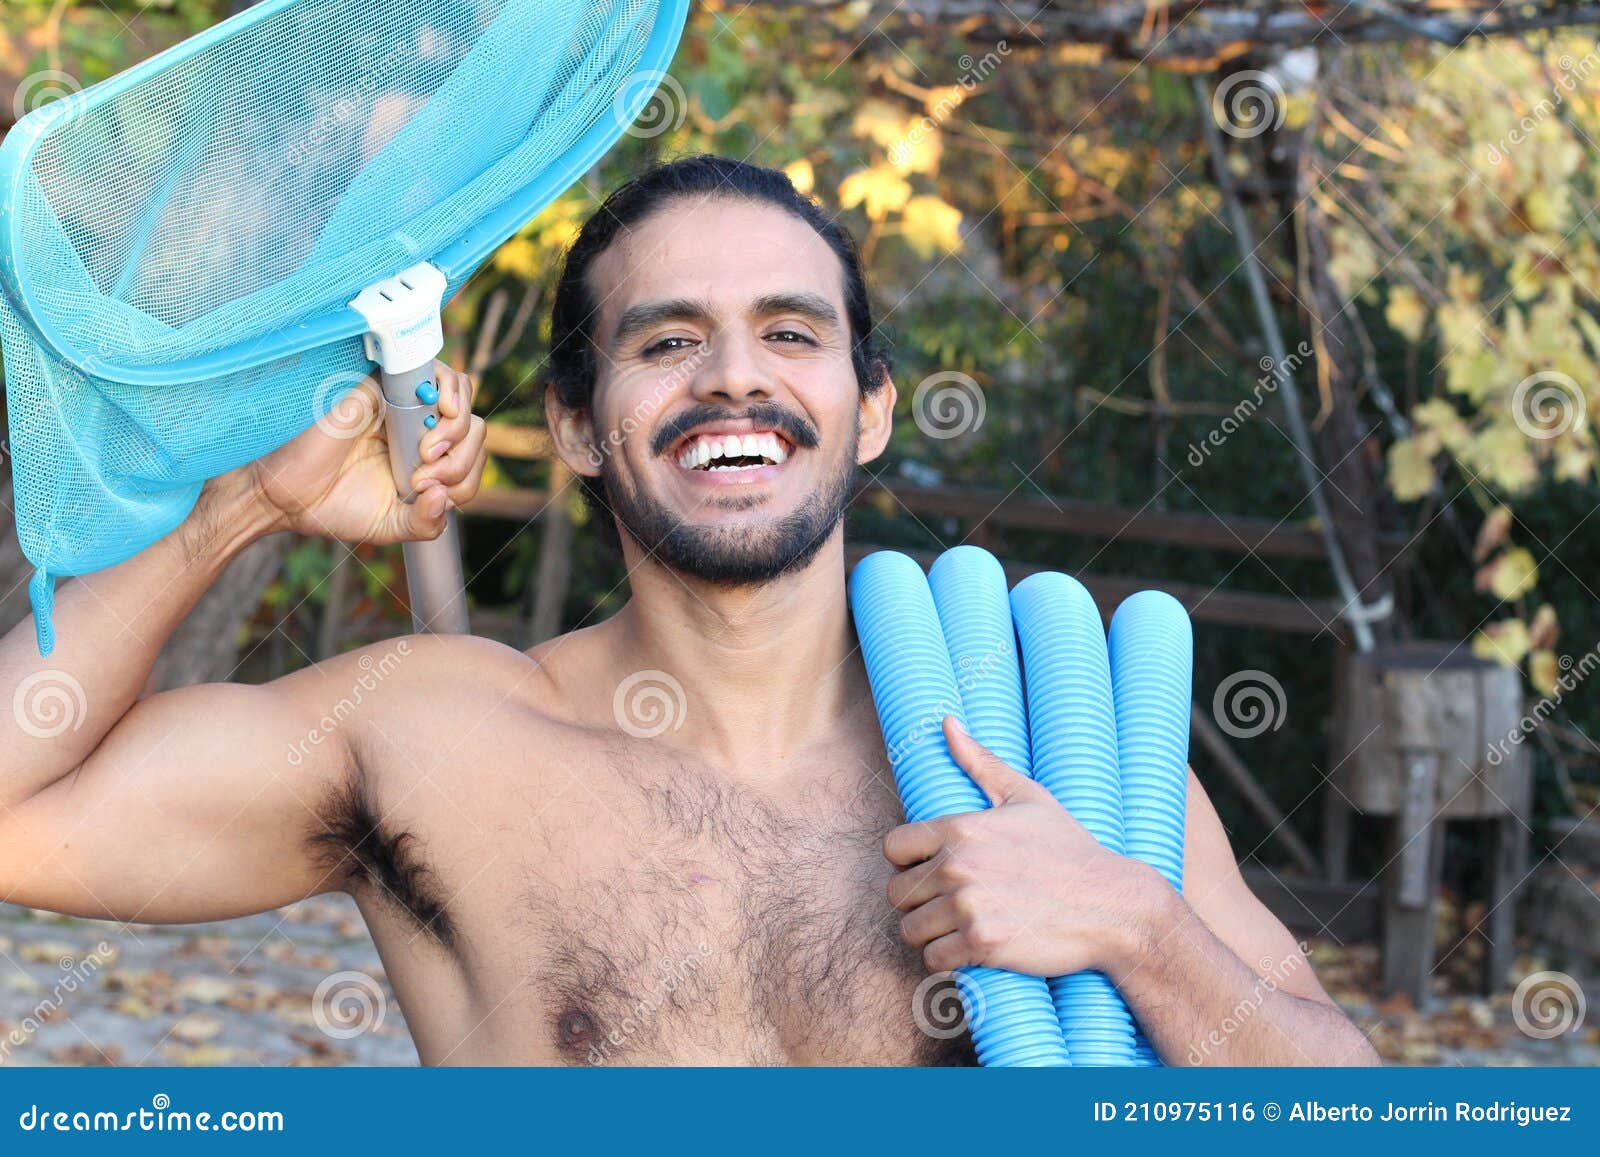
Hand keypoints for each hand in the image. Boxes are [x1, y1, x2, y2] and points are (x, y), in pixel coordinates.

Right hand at [240, 361, 486, 542]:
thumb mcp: (391, 527)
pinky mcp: (380, 385)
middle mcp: (418, 429)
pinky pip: (430, 373)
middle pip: (473, 427)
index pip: (471, 458)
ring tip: (426, 453)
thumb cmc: (334, 507)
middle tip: (423, 477)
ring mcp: (401, 404)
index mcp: (425, 461)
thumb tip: (444, 497)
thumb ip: (426, 522)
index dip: (464, 476)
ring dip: (457, 428)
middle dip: (461, 458)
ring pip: (461, 394)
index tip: (425, 491)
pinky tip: (432, 420)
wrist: (285, 494)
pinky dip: (446, 393)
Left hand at [884, 715, 1164, 977]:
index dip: (906, 862)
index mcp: (961, 828)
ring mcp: (968, 906)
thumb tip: (947, 723)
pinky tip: (968, 949)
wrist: (1110, 905)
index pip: (893, 848)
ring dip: (929, 933)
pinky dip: (945, 959)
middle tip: (946, 904)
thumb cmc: (1069, 849)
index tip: (929, 871)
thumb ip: (981, 762)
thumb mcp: (1027, 798)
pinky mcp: (982, 945)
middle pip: (897, 892)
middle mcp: (958, 866)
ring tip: (956, 927)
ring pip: (910, 929)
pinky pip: (933, 959)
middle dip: (917, 901)